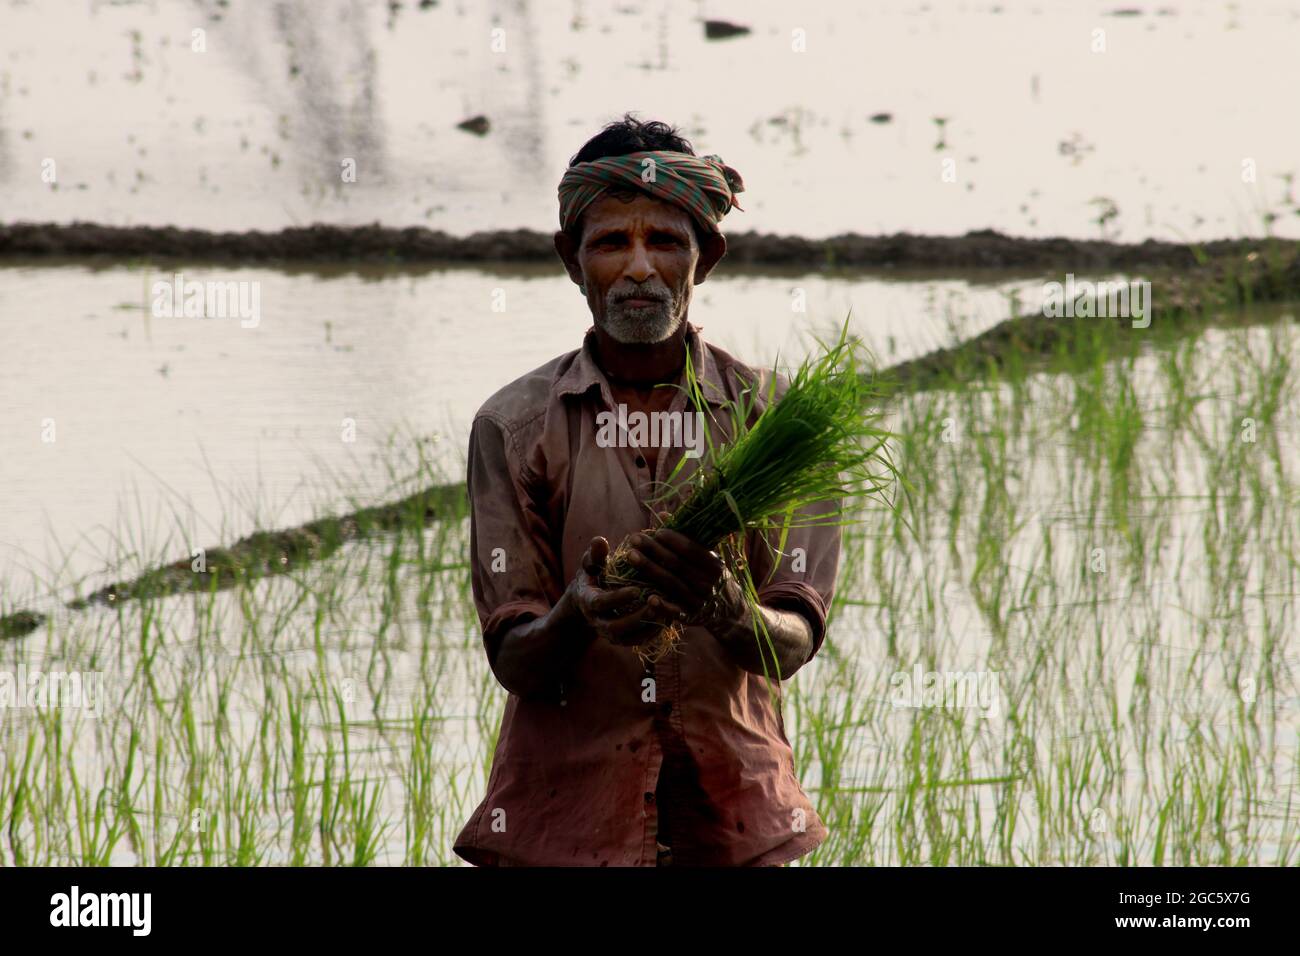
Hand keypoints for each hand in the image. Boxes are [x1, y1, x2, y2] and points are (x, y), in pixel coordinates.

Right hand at [569, 536, 686, 646]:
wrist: (588, 602)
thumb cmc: (593, 576)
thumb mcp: (591, 564)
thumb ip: (595, 554)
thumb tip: (600, 540)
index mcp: (588, 601)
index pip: (601, 603)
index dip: (618, 598)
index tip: (636, 590)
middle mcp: (597, 621)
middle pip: (615, 627)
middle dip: (636, 618)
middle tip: (655, 603)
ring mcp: (609, 633)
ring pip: (627, 638)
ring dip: (646, 627)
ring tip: (664, 613)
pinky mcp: (621, 639)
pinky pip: (636, 642)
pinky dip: (651, 634)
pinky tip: (666, 620)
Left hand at [621, 527, 733, 623]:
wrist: (728, 610)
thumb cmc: (710, 576)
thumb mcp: (706, 556)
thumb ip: (684, 536)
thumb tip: (662, 514)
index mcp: (714, 565)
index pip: (691, 549)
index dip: (672, 539)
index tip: (655, 531)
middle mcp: (708, 583)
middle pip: (677, 564)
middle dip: (654, 550)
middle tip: (634, 538)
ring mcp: (699, 601)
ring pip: (671, 583)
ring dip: (649, 569)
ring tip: (630, 556)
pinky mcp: (690, 617)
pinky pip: (675, 611)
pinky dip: (663, 606)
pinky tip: (648, 598)